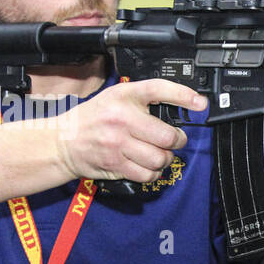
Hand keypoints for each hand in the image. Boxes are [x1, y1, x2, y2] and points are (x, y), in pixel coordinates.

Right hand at [52, 78, 199, 181]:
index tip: (201, 103)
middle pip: (167, 136)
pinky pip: (148, 174)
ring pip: (160, 158)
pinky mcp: (115, 163)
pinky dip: (152, 173)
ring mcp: (118, 143)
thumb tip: (181, 106)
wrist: (63, 141)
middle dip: (177, 141)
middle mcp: (122, 117)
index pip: (158, 89)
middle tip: (173, 140)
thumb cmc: (94, 118)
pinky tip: (147, 166)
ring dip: (164, 159)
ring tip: (157, 154)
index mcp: (124, 96)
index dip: (183, 95)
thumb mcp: (116, 97)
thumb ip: (145, 99)